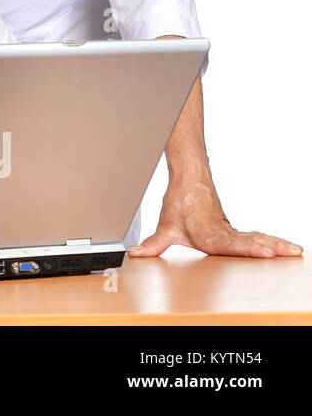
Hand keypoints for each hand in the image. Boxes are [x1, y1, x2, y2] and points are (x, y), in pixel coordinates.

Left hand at [129, 180, 302, 257]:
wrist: (190, 179)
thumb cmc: (180, 201)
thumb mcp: (165, 226)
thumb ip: (154, 244)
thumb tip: (136, 254)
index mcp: (208, 234)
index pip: (230, 244)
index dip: (247, 249)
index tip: (265, 252)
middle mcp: (223, 233)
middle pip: (250, 241)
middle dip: (271, 247)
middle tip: (290, 252)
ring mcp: (231, 231)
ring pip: (257, 236)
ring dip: (277, 243)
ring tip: (296, 250)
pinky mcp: (235, 230)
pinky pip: (256, 236)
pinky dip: (272, 241)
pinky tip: (287, 248)